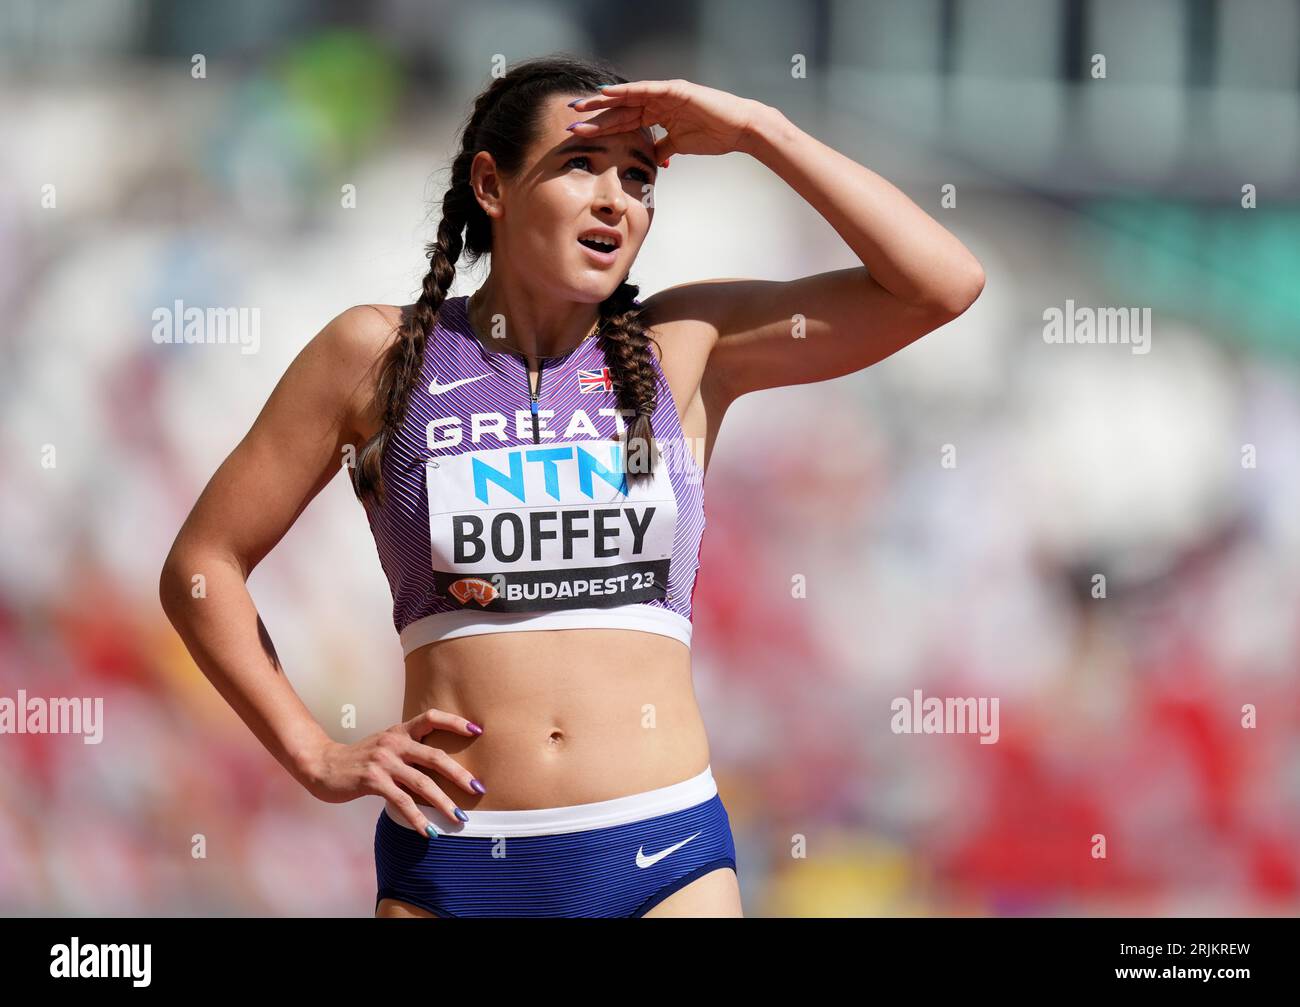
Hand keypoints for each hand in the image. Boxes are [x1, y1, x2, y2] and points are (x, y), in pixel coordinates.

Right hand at [300, 708, 483, 835]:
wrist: (323, 765)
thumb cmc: (360, 759)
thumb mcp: (386, 746)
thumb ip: (410, 751)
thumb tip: (443, 770)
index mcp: (400, 730)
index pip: (432, 717)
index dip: (455, 722)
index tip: (477, 730)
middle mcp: (394, 742)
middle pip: (435, 756)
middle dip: (460, 774)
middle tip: (479, 789)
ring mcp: (383, 761)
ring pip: (422, 782)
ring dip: (443, 803)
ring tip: (459, 819)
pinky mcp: (372, 780)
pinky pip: (401, 801)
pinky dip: (417, 818)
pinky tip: (428, 831)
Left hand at [568, 78, 764, 160]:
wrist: (738, 130)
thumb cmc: (714, 135)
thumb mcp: (679, 147)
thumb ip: (662, 149)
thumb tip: (649, 161)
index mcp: (657, 114)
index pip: (623, 121)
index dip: (601, 128)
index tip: (580, 134)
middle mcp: (657, 101)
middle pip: (620, 109)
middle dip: (595, 115)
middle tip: (570, 118)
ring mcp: (665, 93)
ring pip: (628, 97)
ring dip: (603, 101)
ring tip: (581, 105)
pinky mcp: (675, 89)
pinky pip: (646, 89)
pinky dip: (626, 91)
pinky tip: (607, 93)